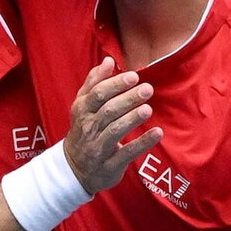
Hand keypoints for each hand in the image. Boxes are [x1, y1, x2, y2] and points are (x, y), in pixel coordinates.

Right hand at [64, 58, 162, 193]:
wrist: (73, 170)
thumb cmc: (82, 131)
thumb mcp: (82, 106)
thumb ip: (94, 83)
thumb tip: (108, 60)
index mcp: (82, 111)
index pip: (98, 95)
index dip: (115, 84)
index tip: (133, 76)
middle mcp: (88, 128)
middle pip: (108, 111)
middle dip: (128, 99)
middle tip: (147, 89)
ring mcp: (98, 148)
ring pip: (115, 131)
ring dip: (132, 119)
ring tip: (147, 108)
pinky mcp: (110, 165)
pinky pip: (127, 153)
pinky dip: (142, 143)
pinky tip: (157, 133)